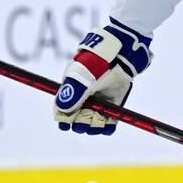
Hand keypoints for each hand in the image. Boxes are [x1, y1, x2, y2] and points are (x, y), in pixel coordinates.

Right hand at [53, 19, 152, 134]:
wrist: (121, 55)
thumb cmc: (97, 62)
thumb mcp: (81, 76)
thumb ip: (72, 93)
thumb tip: (61, 110)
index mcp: (71, 90)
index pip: (63, 110)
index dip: (64, 119)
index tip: (67, 125)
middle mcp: (84, 99)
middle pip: (78, 119)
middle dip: (80, 124)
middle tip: (86, 122)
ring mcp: (99, 102)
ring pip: (93, 123)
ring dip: (94, 127)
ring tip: (98, 122)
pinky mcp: (113, 105)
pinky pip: (109, 122)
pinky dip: (108, 127)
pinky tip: (108, 126)